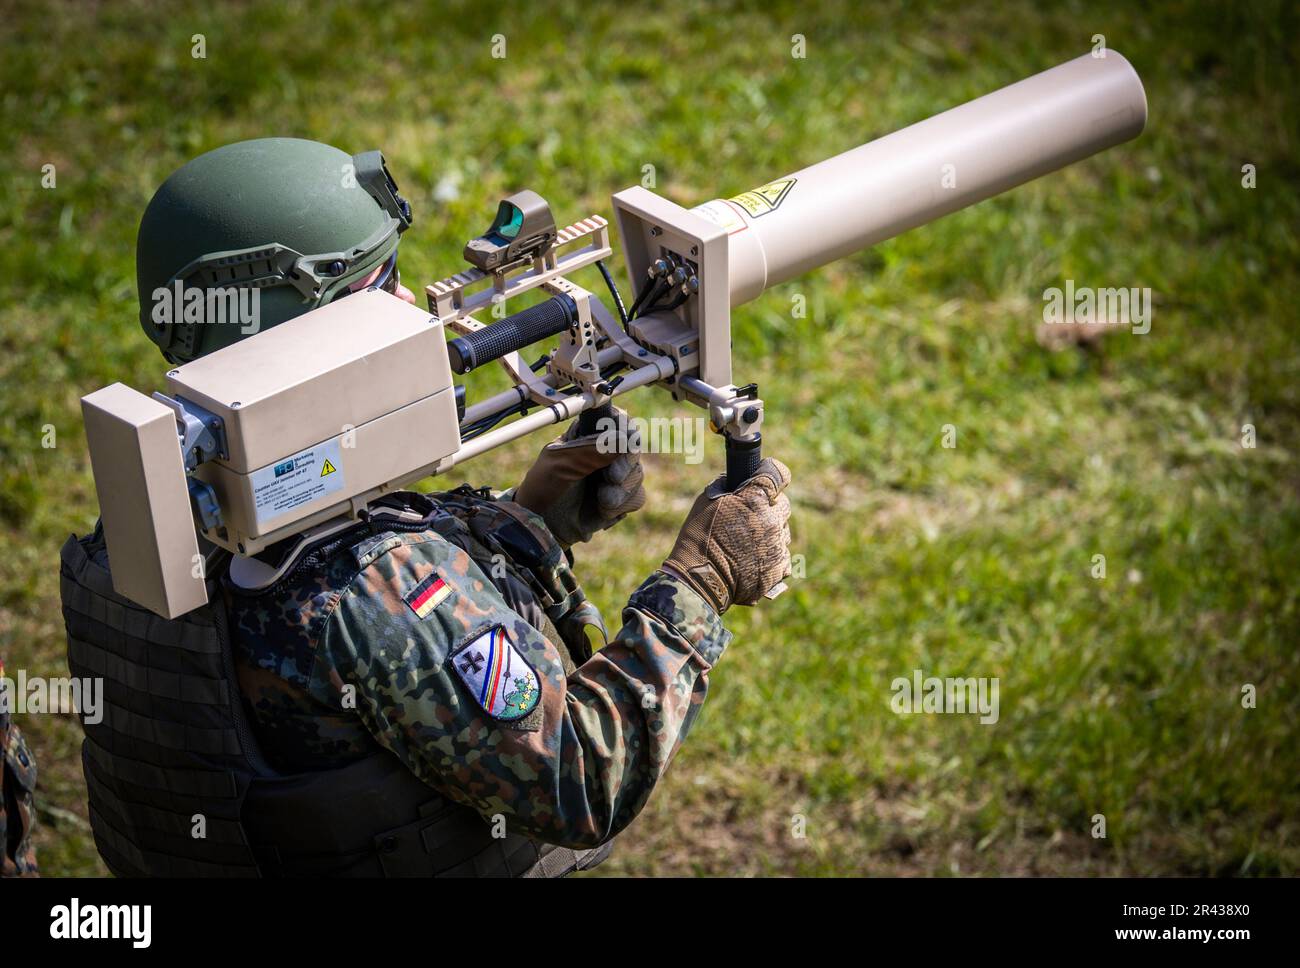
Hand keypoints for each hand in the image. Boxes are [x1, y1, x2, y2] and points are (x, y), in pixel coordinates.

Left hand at [514, 406, 645, 545]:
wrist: (542, 523)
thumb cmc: (542, 487)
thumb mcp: (559, 465)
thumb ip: (588, 452)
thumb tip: (621, 440)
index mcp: (587, 435)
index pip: (614, 420)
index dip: (624, 425)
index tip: (626, 438)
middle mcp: (604, 453)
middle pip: (632, 447)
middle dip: (626, 463)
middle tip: (613, 476)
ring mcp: (614, 476)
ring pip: (636, 473)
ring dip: (622, 488)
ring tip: (603, 499)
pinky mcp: (620, 499)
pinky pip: (636, 497)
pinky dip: (622, 504)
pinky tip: (604, 509)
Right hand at [661, 458, 791, 612]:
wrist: (700, 580)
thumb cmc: (699, 537)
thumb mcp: (706, 501)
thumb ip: (728, 487)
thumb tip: (738, 482)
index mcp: (755, 499)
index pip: (777, 474)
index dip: (771, 474)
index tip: (766, 478)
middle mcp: (772, 520)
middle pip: (782, 505)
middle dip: (769, 507)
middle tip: (749, 517)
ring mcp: (777, 546)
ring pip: (783, 532)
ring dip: (770, 533)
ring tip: (746, 543)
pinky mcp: (778, 569)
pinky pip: (782, 556)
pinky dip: (770, 556)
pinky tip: (751, 560)